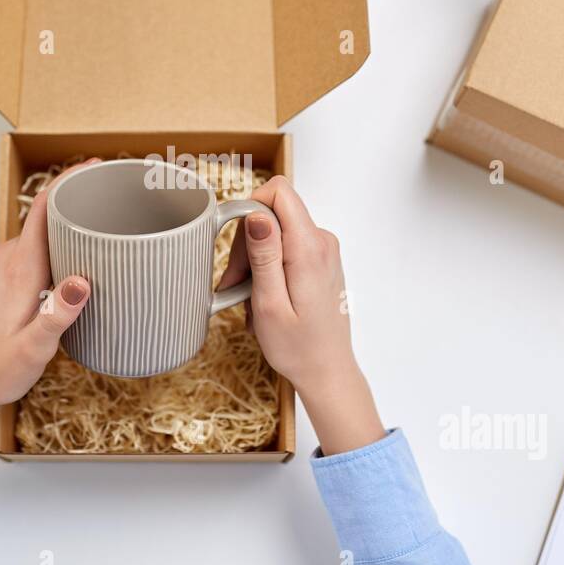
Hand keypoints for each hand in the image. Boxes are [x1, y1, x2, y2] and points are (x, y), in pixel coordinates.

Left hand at [0, 160, 97, 462]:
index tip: (91, 168)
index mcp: (19, 270)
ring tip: (81, 253)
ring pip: (27, 241)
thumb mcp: (37, 347)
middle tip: (103, 217)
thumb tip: (82, 281)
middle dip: (69, 215)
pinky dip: (34, 257)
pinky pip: (13, 256)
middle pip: (39, 222)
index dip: (66, 182)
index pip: (42, 209)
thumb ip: (59, 312)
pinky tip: (49, 279)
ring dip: (52, 241)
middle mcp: (0, 261)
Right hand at [218, 176, 385, 455]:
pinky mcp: (320, 261)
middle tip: (235, 282)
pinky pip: (287, 247)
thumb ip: (264, 255)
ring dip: (255, 259)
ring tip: (249, 296)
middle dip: (247, 242)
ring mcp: (324, 250)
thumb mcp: (270, 303)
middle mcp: (322, 242)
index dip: (249, 209)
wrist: (328, 372)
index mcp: (309, 248)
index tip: (237, 247)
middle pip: (274, 212)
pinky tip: (263, 296)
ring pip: (277, 231)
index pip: (279, 192)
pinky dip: (269, 266)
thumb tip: (256, 213)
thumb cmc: (298, 347)